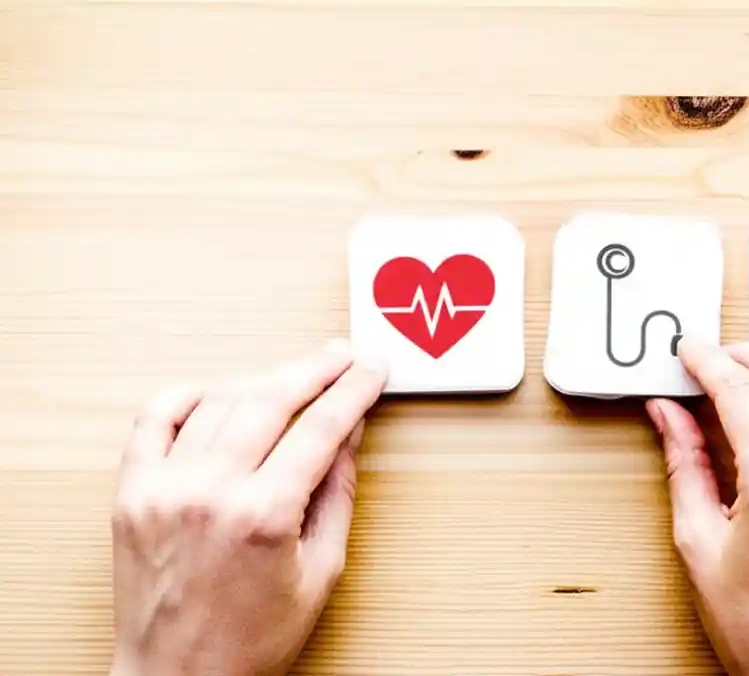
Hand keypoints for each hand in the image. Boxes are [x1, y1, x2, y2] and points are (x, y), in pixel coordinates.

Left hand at [110, 341, 386, 675]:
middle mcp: (209, 494)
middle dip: (315, 370)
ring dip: (260, 382)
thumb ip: (336, 495)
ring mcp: (163, 490)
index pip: (321, 427)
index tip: (370, 369)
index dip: (353, 390)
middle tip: (340, 356)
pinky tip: (216, 394)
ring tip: (289, 381)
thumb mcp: (321, 572)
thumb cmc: (251, 639)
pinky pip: (154, 420)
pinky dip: (186, 396)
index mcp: (263, 517)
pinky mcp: (132, 494)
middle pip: (270, 400)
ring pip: (218, 402)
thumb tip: (346, 435)